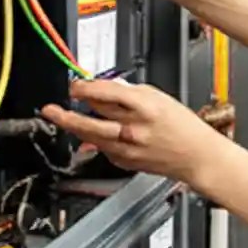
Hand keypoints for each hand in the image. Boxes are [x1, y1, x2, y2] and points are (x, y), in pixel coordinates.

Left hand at [41, 79, 232, 187]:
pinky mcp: (125, 162)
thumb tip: (104, 91)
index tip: (75, 86)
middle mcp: (133, 130)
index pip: (107, 94)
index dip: (86, 88)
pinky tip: (97, 132)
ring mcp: (127, 149)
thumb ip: (129, 94)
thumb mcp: (159, 97)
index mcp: (144, 108)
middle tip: (50, 108)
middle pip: (92, 121)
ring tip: (60, 117)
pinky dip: (98, 139)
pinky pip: (104, 147)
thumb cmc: (183, 126)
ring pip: (91, 136)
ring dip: (74, 126)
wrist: (197, 156)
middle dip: (67, 115)